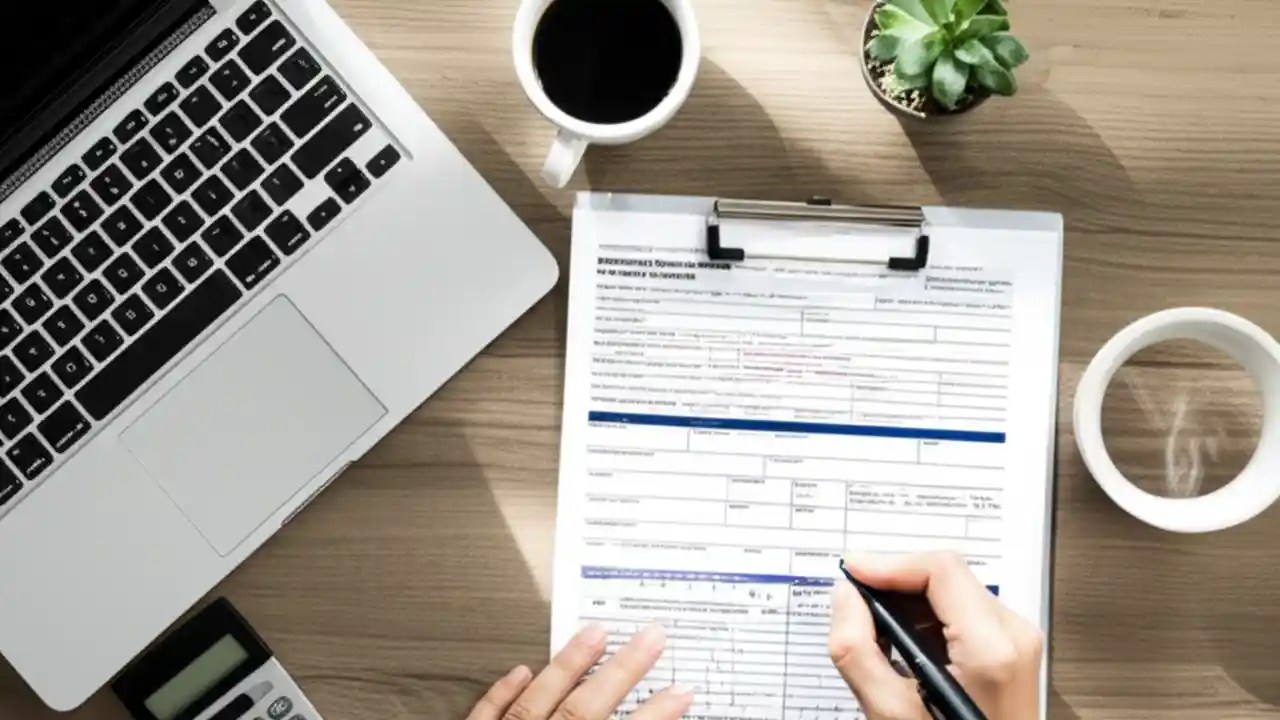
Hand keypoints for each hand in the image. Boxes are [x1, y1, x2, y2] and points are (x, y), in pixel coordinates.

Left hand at [466, 623, 692, 719]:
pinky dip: (503, 693)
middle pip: (584, 709)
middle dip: (622, 670)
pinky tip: (520, 670)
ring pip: (537, 702)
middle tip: (651, 637)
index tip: (681, 692)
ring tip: (594, 632)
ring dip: (568, 665)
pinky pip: (485, 718)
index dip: (655, 713)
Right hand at [828, 552, 1043, 719]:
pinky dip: (924, 620)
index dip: (889, 564)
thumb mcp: (891, 714)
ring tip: (876, 634)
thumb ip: (858, 650)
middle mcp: (1013, 635)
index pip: (939, 569)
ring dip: (907, 602)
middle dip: (894, 583)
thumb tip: (845, 597)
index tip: (853, 573)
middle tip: (856, 605)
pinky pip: (960, 613)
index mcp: (991, 648)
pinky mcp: (1009, 651)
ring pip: (951, 592)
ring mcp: (1015, 643)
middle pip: (945, 575)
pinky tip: (902, 648)